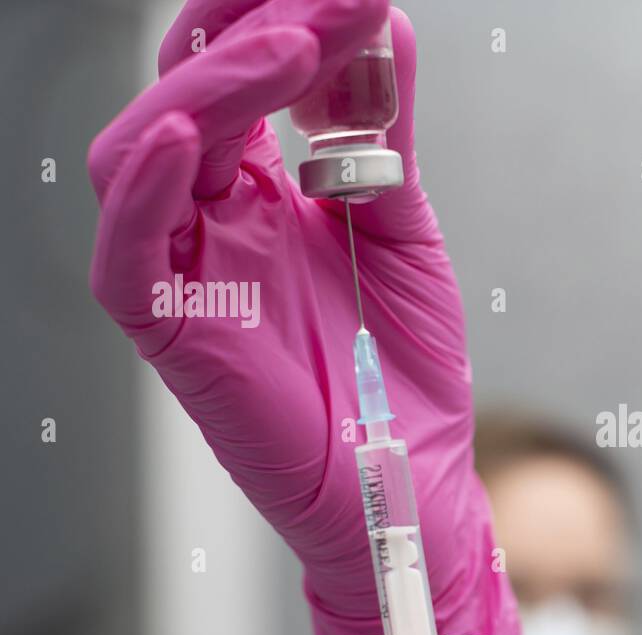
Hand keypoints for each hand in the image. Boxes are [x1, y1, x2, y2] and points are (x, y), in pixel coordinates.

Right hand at [87, 0, 519, 634]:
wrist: (411, 477)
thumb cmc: (403, 369)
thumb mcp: (402, 231)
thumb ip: (382, 140)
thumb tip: (383, 27)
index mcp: (260, 190)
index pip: (243, 78)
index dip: (279, 21)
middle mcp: (211, 217)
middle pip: (191, 94)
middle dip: (252, 32)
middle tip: (326, 0)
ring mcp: (185, 268)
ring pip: (148, 150)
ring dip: (215, 85)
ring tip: (291, 41)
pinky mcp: (170, 328)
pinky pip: (127, 248)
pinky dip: (150, 185)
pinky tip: (196, 130)